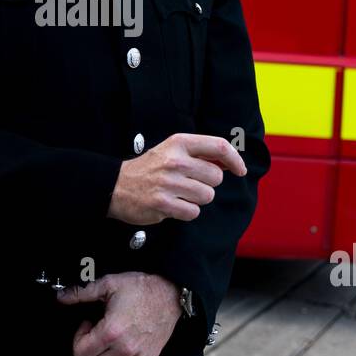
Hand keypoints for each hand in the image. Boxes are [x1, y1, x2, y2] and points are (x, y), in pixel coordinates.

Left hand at [56, 272, 181, 355]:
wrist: (169, 295)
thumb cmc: (141, 288)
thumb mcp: (108, 284)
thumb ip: (81, 293)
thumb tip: (61, 297)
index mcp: (111, 332)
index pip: (80, 354)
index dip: (78, 338)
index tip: (88, 325)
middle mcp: (124, 349)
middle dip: (89, 346)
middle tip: (98, 329)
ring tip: (110, 338)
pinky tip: (121, 346)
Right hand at [108, 133, 246, 225]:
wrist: (115, 186)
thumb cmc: (149, 169)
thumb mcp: (171, 151)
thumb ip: (199, 154)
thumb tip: (230, 162)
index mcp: (179, 143)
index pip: (219, 146)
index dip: (235, 159)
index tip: (240, 170)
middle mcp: (175, 161)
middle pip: (216, 177)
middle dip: (209, 184)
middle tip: (191, 184)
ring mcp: (168, 183)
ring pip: (207, 196)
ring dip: (197, 199)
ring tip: (180, 194)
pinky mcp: (163, 204)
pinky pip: (194, 212)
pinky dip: (187, 211)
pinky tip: (173, 205)